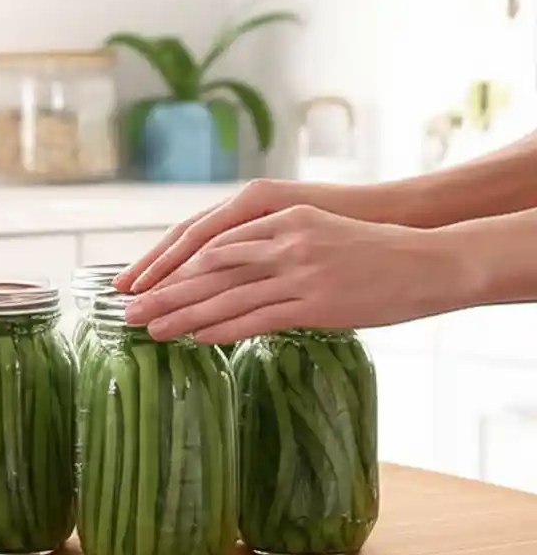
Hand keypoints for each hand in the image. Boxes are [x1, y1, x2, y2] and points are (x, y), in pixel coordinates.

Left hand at [121, 204, 456, 343]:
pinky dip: (223, 329)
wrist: (427, 260)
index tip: (139, 283)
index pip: (208, 243)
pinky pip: (258, 318)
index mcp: (278, 216)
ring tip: (150, 330)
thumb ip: (269, 244)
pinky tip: (196, 338)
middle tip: (127, 311)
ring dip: (184, 316)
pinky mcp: (316, 303)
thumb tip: (226, 265)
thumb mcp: (313, 231)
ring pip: (226, 296)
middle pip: (207, 270)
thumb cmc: (368, 250)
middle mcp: (283, 240)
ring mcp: (299, 271)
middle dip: (164, 292)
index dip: (169, 265)